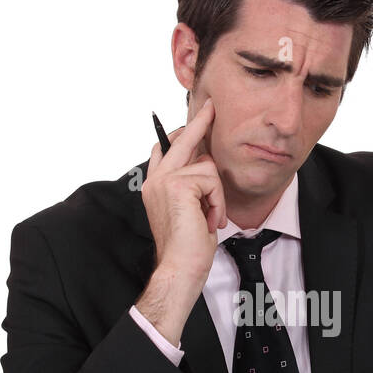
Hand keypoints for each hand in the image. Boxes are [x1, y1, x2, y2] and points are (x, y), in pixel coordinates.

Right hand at [141, 97, 226, 280]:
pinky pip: (212, 180)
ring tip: (210, 217)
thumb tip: (205, 161)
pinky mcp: (178, 185)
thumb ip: (192, 185)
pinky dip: (217, 202)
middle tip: (211, 106)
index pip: (164, 150)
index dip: (179, 135)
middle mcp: (155, 180)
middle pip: (180, 141)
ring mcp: (164, 180)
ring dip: (217, 195)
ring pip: (207, 166)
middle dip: (199, 122)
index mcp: (155, 185)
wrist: (180, 267)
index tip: (193, 120)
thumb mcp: (190, 209)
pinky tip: (210, 220)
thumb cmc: (187, 246)